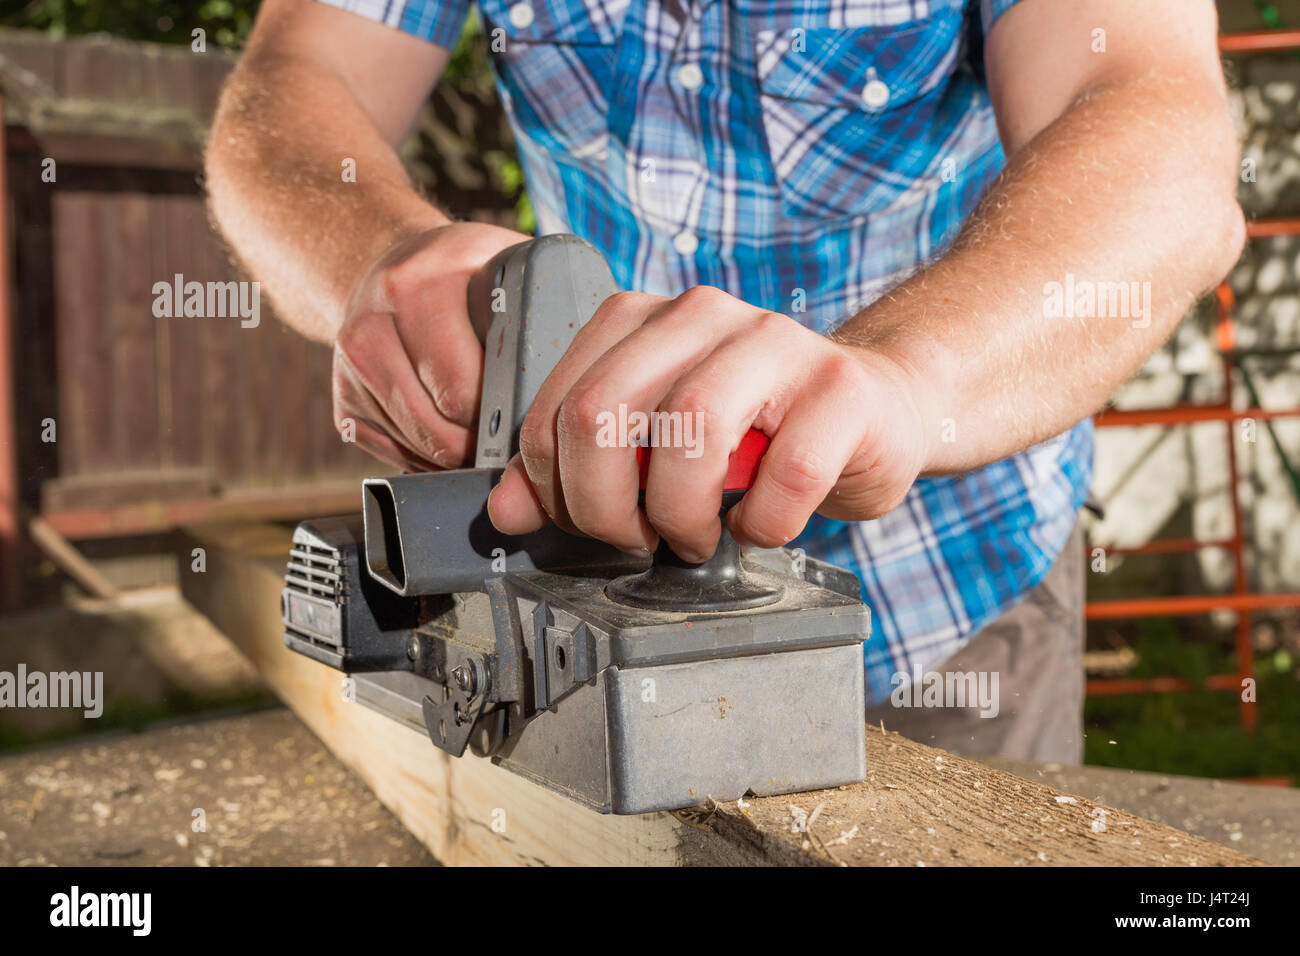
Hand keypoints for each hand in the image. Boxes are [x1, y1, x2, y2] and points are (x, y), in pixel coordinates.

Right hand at [333, 222, 529, 469]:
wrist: (391, 261)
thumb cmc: (472, 274)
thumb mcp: (514, 268)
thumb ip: (548, 312)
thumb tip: (587, 381)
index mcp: (422, 282)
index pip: (463, 388)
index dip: (506, 417)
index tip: (533, 422)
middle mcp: (374, 319)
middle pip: (440, 427)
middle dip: (485, 444)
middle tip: (518, 441)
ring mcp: (350, 365)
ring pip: (419, 447)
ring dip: (460, 455)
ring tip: (492, 440)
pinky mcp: (342, 405)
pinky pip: (395, 457)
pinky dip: (430, 458)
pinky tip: (454, 434)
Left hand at [487, 286, 934, 560]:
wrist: (874, 409)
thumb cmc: (755, 436)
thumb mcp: (652, 447)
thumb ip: (577, 468)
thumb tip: (506, 512)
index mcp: (642, 320)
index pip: (559, 404)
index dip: (557, 486)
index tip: (587, 526)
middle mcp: (703, 313)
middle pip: (608, 412)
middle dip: (605, 506)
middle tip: (634, 542)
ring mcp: (777, 343)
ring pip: (692, 431)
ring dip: (683, 514)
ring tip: (698, 538)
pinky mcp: (839, 389)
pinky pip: (786, 474)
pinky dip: (763, 523)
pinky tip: (760, 525)